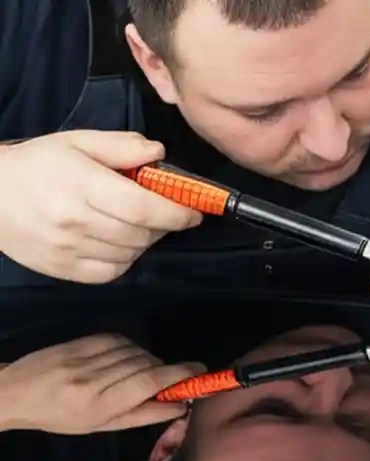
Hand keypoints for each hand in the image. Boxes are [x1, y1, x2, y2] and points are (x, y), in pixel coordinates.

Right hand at [0, 131, 202, 283]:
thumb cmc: (38, 164)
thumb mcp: (78, 142)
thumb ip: (121, 146)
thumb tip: (158, 154)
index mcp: (81, 185)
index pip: (144, 208)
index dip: (177, 213)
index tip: (194, 212)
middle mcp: (74, 221)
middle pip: (142, 234)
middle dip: (164, 226)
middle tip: (164, 213)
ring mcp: (67, 248)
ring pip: (130, 255)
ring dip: (145, 242)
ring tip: (136, 224)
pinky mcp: (61, 269)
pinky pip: (111, 272)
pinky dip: (125, 260)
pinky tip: (118, 243)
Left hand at [0, 334, 205, 433]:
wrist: (16, 393)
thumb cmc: (61, 418)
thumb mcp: (102, 425)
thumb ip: (142, 415)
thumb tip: (180, 406)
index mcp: (100, 404)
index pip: (148, 383)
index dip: (178, 375)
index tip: (200, 372)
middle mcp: (94, 378)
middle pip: (146, 365)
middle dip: (164, 370)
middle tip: (167, 381)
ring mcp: (85, 357)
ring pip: (135, 351)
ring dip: (146, 360)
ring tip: (138, 373)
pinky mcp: (80, 341)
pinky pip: (119, 339)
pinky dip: (130, 348)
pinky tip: (125, 358)